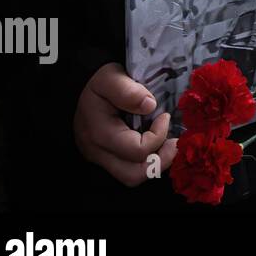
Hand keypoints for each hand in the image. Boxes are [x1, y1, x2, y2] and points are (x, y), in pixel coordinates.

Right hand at [74, 63, 176, 186]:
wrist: (82, 87)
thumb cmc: (100, 82)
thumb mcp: (110, 77)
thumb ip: (127, 90)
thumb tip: (149, 105)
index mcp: (99, 132)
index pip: (136, 150)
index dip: (158, 135)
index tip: (164, 116)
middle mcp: (97, 152)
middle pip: (133, 175)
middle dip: (160, 160)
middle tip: (173, 141)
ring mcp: (101, 158)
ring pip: (132, 177)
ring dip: (155, 163)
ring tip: (167, 144)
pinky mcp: (106, 159)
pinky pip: (129, 170)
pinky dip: (147, 161)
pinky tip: (156, 144)